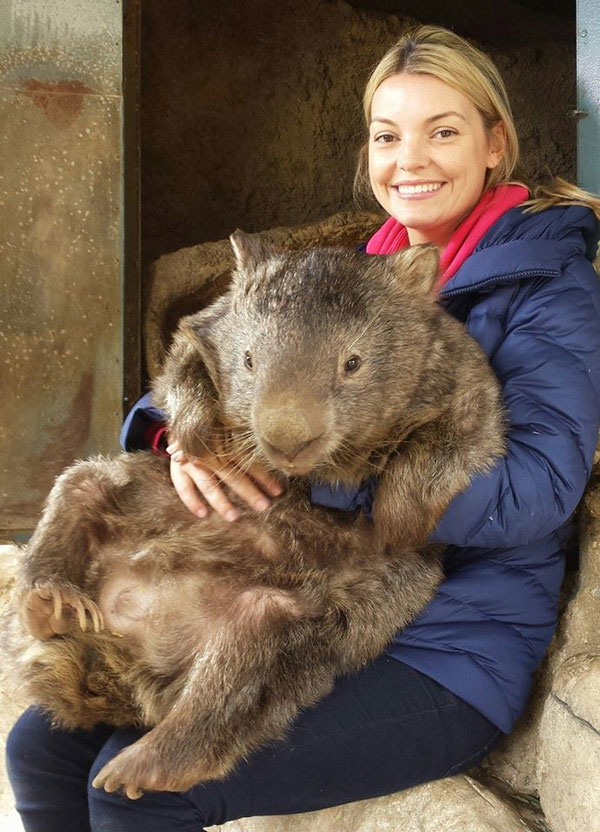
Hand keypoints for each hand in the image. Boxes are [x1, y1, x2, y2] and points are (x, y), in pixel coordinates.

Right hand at [167, 441, 282, 520]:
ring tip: (234, 517)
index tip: (278, 491)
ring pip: (208, 484)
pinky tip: (203, 514)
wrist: (181, 426)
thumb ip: (244, 447)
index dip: (263, 476)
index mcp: (225, 442)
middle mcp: (209, 452)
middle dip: (249, 492)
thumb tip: (276, 459)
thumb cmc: (212, 433)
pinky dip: (192, 501)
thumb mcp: (227, 433)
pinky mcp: (178, 469)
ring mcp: (191, 461)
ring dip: (221, 501)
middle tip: (264, 506)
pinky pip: (183, 487)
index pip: (248, 461)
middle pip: (231, 474)